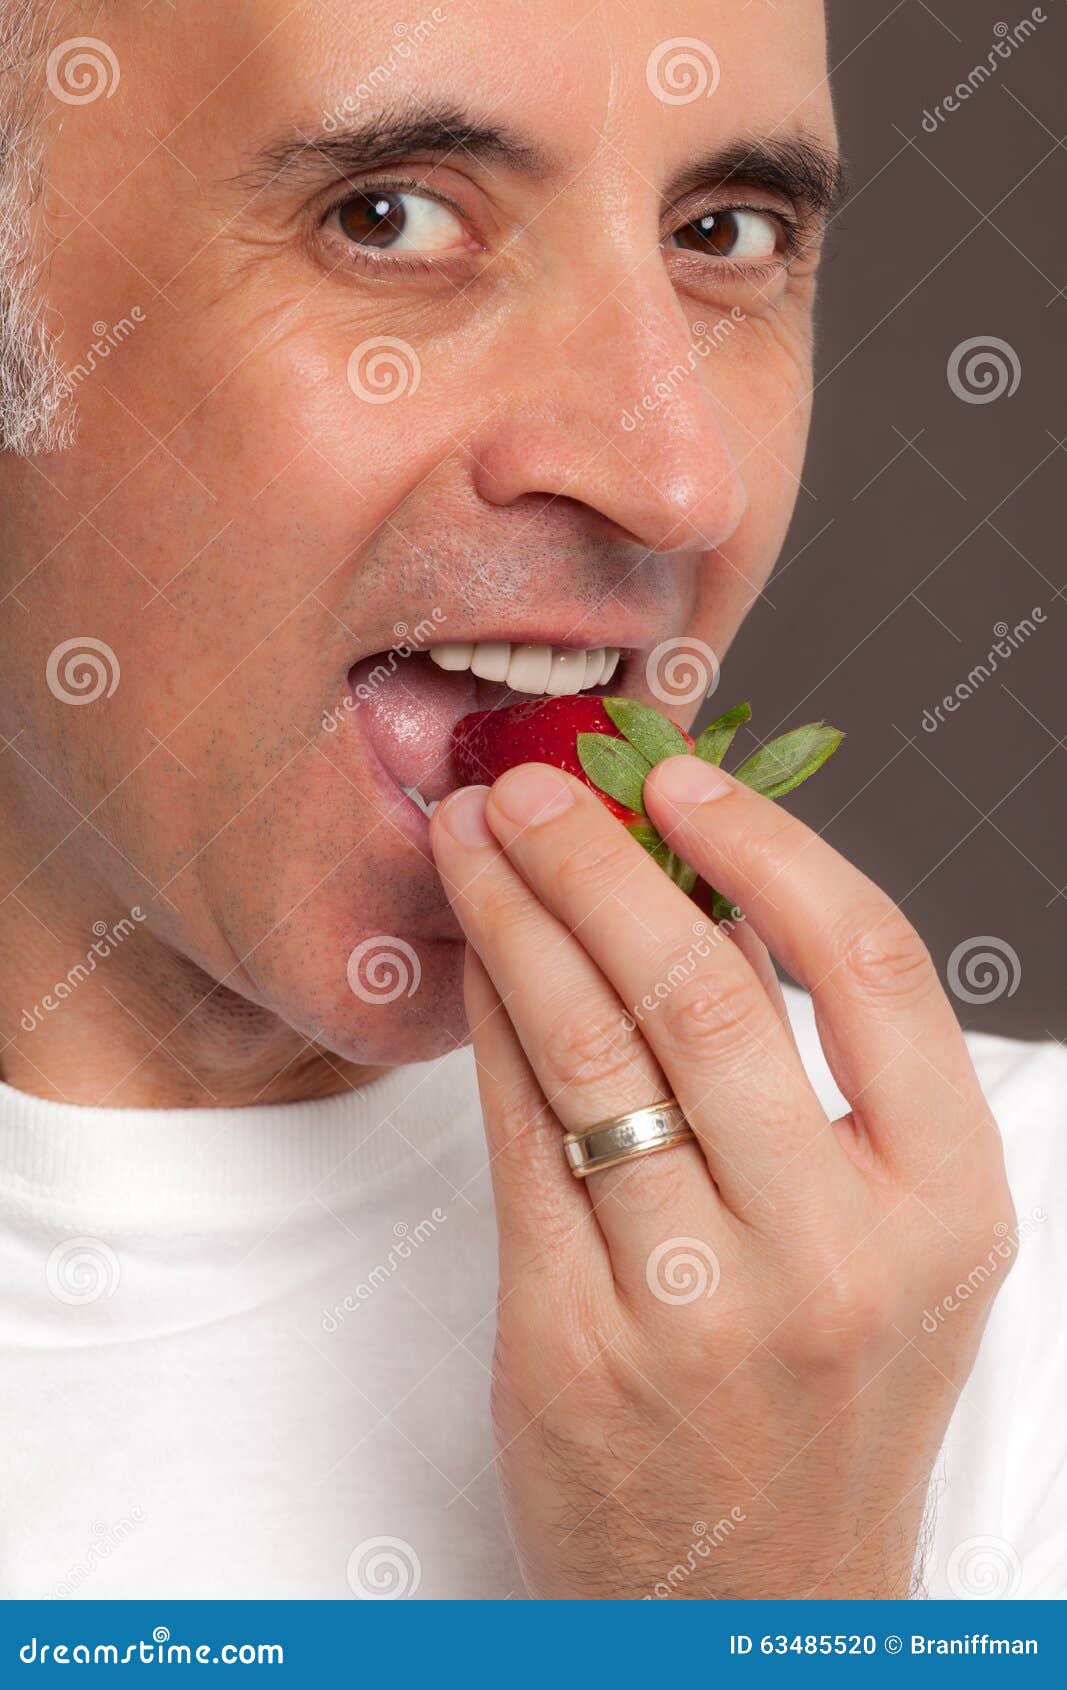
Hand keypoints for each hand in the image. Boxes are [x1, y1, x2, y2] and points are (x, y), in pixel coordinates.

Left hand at [430, 753, 1014, 1599]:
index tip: (680, 779)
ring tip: (473, 840)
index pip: (872, 966)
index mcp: (946, 1205)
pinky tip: (471, 959)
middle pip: (705, 991)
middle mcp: (834, 1255)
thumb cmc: (823, 1402)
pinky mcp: (572, 1348)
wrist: (760, 1610)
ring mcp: (698, 1310)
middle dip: (598, 859)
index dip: (768, 844)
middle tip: (532, 784)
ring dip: (519, 917)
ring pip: (591, 1051)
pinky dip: (490, 1025)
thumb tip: (702, 888)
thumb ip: (816, 1078)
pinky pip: (519, 1139)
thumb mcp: (883, 1244)